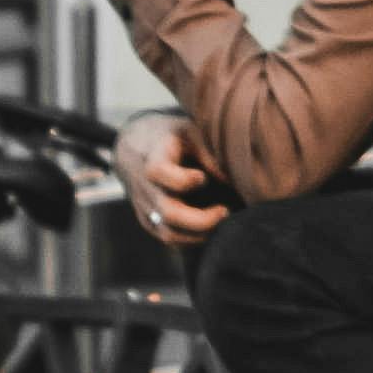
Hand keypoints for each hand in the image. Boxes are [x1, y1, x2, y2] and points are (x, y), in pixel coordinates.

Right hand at [114, 112, 228, 252]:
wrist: (136, 147)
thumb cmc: (173, 139)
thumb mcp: (191, 134)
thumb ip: (209, 154)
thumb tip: (236, 180)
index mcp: (153, 158)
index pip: (158, 172)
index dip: (183, 180)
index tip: (202, 178)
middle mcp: (145, 186)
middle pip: (168, 213)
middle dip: (202, 220)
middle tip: (225, 211)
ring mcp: (145, 207)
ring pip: (169, 233)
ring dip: (200, 234)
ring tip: (222, 221)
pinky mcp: (149, 221)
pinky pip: (170, 239)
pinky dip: (193, 239)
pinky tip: (211, 228)